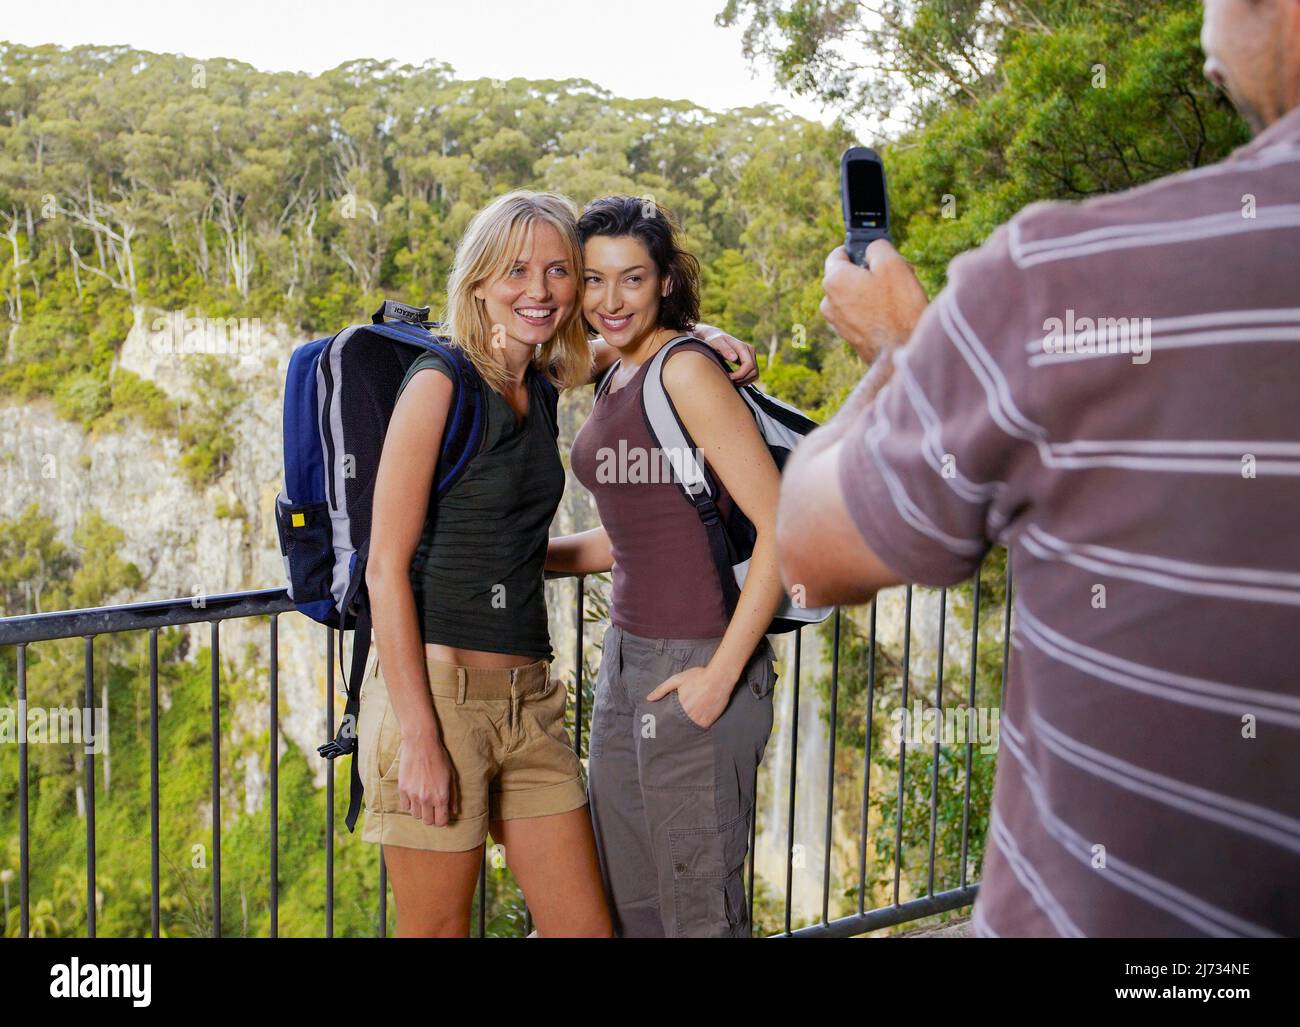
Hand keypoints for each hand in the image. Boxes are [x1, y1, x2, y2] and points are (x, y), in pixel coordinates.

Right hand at [398, 733, 458, 825]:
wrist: (421, 744)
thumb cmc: (439, 758)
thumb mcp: (452, 776)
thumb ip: (453, 796)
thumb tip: (454, 811)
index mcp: (441, 797)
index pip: (441, 822)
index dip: (443, 821)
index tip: (442, 816)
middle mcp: (426, 799)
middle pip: (427, 821)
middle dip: (432, 818)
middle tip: (433, 809)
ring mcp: (413, 795)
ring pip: (415, 815)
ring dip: (420, 811)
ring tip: (424, 801)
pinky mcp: (402, 789)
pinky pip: (405, 806)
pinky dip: (410, 804)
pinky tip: (414, 795)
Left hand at [646, 664, 735, 729]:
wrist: (719, 678)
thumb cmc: (698, 676)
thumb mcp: (677, 679)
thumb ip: (662, 689)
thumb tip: (649, 698)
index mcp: (679, 706)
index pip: (668, 720)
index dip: (665, 723)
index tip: (660, 727)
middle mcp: (689, 715)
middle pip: (678, 726)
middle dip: (674, 728)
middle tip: (668, 734)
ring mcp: (700, 719)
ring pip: (689, 729)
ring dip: (685, 729)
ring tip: (680, 732)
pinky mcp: (709, 721)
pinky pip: (700, 729)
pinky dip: (696, 728)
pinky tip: (693, 726)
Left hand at [695, 324, 758, 385]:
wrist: (717, 337)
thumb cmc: (715, 340)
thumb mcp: (716, 342)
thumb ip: (724, 349)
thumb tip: (734, 358)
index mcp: (743, 347)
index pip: (749, 364)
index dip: (740, 374)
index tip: (729, 377)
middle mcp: (750, 351)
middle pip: (754, 371)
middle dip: (742, 379)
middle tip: (729, 379)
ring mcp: (751, 356)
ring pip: (755, 374)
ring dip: (744, 381)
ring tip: (732, 380)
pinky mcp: (750, 361)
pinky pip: (753, 375)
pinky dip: (745, 380)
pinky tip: (735, 379)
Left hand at [820, 240, 928, 363]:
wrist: (901, 355)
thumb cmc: (898, 309)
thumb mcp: (893, 264)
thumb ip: (877, 247)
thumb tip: (872, 248)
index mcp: (834, 281)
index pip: (838, 254)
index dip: (858, 249)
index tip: (875, 253)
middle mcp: (829, 302)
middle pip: (849, 275)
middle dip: (871, 272)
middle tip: (897, 275)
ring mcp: (837, 322)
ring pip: (856, 295)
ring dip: (875, 291)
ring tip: (900, 296)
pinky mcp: (850, 337)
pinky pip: (860, 313)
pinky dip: (874, 309)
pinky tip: (895, 313)